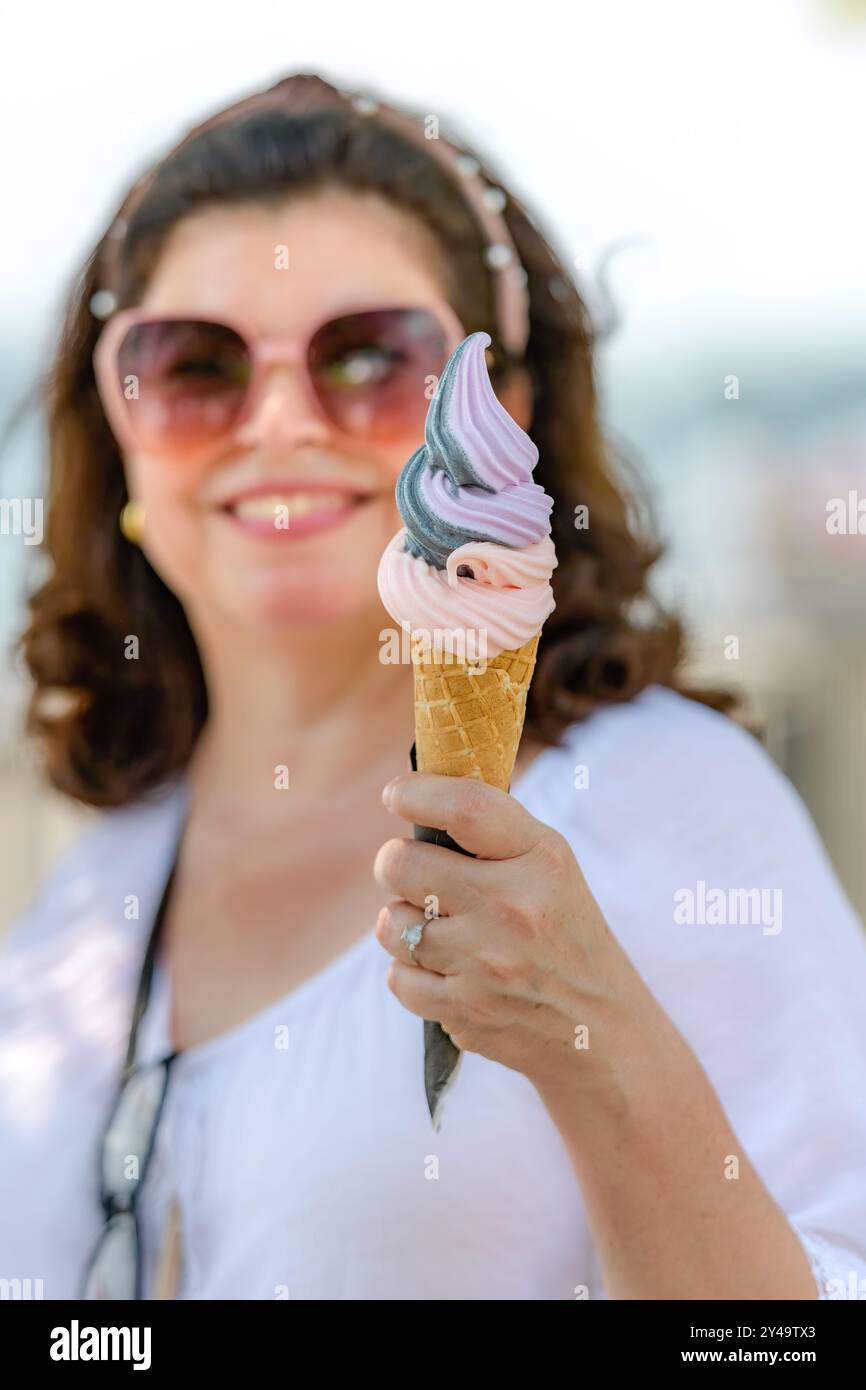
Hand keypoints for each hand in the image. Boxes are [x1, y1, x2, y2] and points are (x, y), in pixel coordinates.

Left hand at [373, 771, 642, 1095]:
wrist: (599, 1028)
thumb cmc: (562, 932)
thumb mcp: (551, 869)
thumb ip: (492, 834)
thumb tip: (413, 798)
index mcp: (541, 860)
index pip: (465, 808)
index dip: (417, 794)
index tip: (395, 795)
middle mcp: (512, 907)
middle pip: (402, 865)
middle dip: (395, 865)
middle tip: (413, 873)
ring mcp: (486, 962)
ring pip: (391, 923)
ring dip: (403, 924)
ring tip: (437, 928)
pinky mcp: (465, 1009)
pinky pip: (397, 977)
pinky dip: (412, 973)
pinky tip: (446, 970)